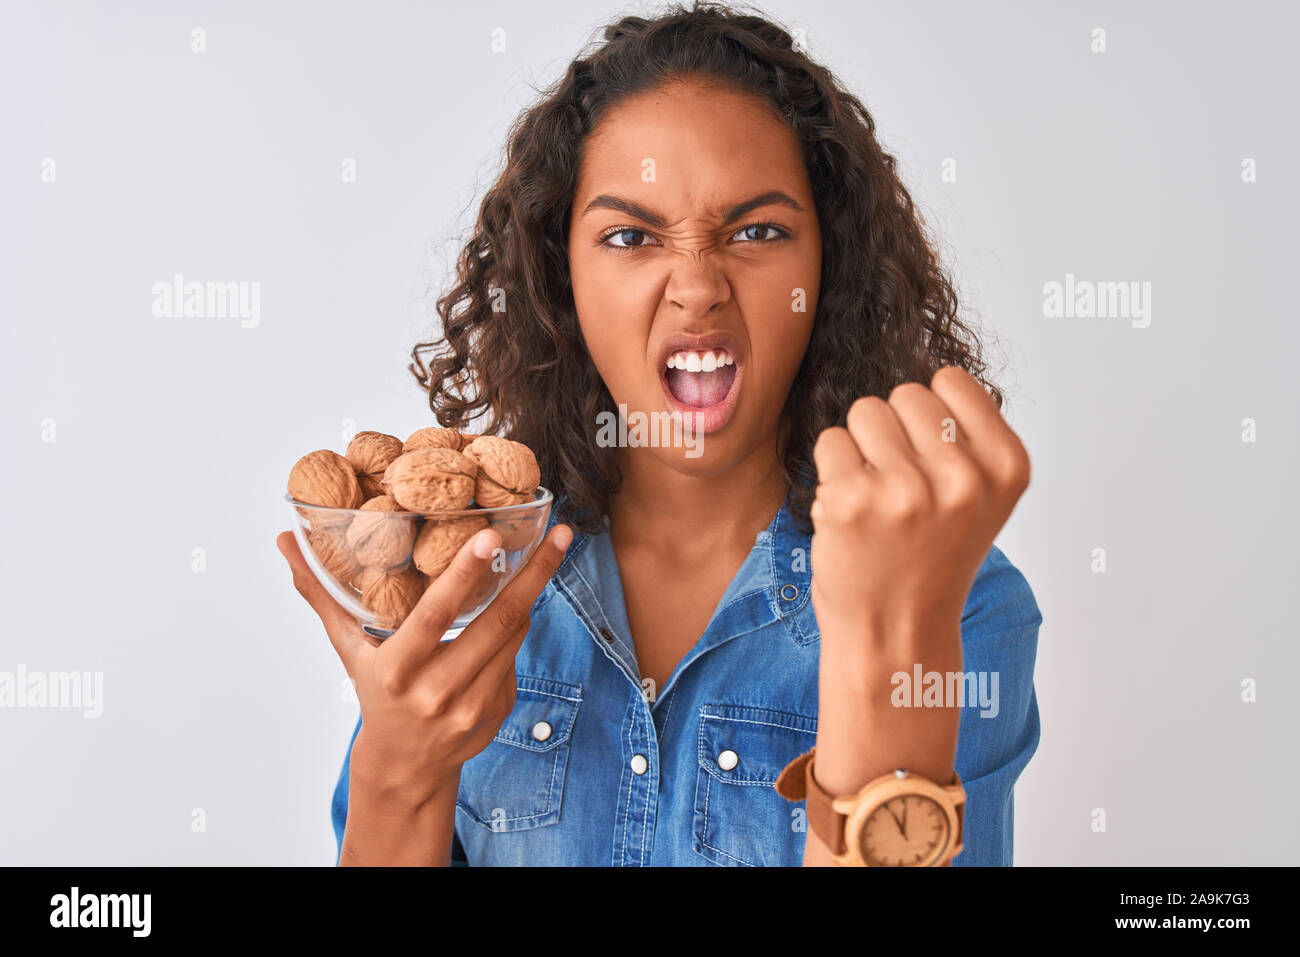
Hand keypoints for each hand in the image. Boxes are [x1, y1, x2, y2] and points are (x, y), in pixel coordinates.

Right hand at [277, 522, 572, 803]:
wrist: (404, 765)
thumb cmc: (375, 692)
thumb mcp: (347, 646)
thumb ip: (320, 593)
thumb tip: (284, 539)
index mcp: (397, 668)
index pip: (436, 614)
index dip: (465, 573)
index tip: (492, 536)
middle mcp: (437, 690)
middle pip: (498, 621)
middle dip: (534, 573)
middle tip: (560, 533)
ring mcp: (472, 705)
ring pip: (514, 635)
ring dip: (531, 594)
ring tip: (547, 553)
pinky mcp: (498, 712)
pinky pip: (515, 657)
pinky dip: (516, 629)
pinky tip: (513, 609)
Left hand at [809, 366, 1030, 643]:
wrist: (896, 634)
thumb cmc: (930, 560)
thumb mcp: (979, 498)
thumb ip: (967, 435)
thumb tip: (928, 373)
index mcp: (1006, 467)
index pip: (951, 380)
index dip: (930, 414)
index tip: (932, 460)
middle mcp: (963, 477)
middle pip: (904, 392)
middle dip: (894, 431)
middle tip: (901, 490)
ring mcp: (906, 489)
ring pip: (864, 411)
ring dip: (861, 448)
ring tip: (876, 501)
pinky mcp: (852, 500)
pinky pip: (830, 441)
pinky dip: (832, 472)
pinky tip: (851, 514)